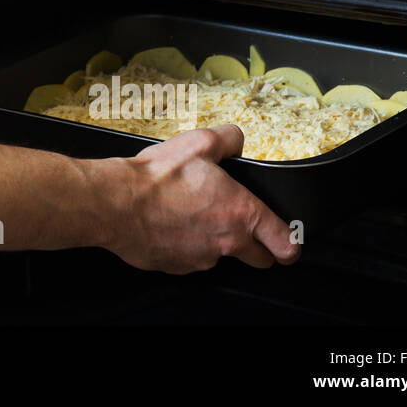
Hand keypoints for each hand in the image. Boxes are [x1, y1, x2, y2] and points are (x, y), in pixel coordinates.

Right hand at [101, 124, 300, 273]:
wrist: (116, 202)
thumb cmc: (157, 177)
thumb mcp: (198, 143)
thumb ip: (227, 139)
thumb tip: (236, 140)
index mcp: (241, 213)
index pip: (285, 243)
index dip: (290, 244)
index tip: (288, 242)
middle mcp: (227, 242)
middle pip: (260, 259)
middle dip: (256, 246)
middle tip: (237, 225)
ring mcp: (202, 259)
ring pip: (220, 256)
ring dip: (213, 241)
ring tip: (188, 214)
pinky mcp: (177, 267)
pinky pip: (190, 259)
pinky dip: (185, 246)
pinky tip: (169, 224)